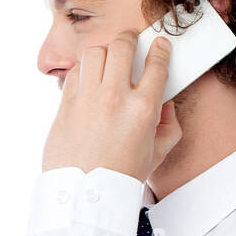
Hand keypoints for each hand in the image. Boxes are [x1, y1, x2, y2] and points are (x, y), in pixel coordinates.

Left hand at [41, 31, 181, 180]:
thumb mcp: (157, 153)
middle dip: (128, 39)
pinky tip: (89, 80)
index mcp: (143, 109)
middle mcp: (114, 98)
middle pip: (121, 46)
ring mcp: (87, 100)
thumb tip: (166, 103)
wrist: (86, 195)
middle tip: (130, 43)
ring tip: (107, 62)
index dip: (159, 49)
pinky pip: (74, 72)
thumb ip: (169, 125)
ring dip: (104, 53)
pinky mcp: (65, 105)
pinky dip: (83, 71)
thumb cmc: (120, 176)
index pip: (156, 64)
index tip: (158, 45)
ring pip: (94, 53)